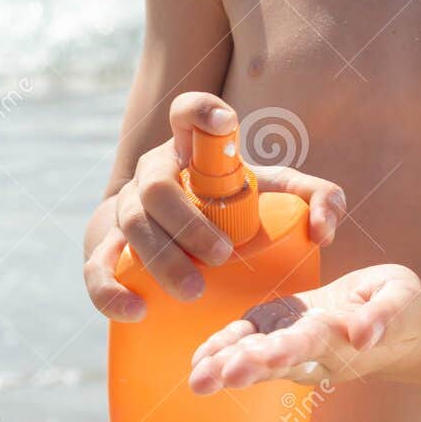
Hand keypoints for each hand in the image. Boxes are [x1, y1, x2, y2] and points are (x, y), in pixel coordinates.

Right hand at [84, 92, 348, 321]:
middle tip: (223, 255)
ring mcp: (126, 210)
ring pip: (131, 226)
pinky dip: (111, 291)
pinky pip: (96, 268)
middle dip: (188, 222)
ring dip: (161, 259)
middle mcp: (155, 173)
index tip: (226, 122)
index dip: (201, 111)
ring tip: (195, 290)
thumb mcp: (277, 197)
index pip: (187, 112)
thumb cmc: (237, 212)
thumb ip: (318, 198)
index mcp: (192, 150)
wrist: (183, 242)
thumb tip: (324, 230)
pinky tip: (138, 310)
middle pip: (156, 185)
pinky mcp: (106, 251)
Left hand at [188, 263, 420, 393]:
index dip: (274, 353)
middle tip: (209, 378)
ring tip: (197, 377)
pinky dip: (228, 350)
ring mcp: (300, 349)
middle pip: (276, 359)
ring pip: (262, 358)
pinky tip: (201, 360)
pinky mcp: (289, 334)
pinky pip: (256, 344)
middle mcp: (316, 351)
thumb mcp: (400, 300)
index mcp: (341, 338)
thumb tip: (363, 334)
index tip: (242, 366)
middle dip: (242, 366)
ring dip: (227, 364)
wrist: (403, 327)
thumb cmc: (402, 306)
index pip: (305, 344)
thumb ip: (382, 315)